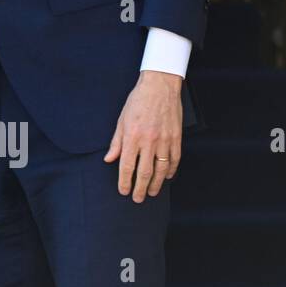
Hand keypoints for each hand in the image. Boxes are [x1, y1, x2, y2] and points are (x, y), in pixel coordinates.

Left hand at [103, 70, 182, 201]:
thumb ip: (116, 142)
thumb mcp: (121, 120)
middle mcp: (148, 141)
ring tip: (152, 193)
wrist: (159, 87)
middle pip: (144, 172)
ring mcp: (164, 141)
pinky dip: (171, 170)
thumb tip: (109, 159)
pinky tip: (167, 177)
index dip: (124, 181)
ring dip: (157, 184)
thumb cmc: (137, 101)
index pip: (126, 166)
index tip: (123, 191)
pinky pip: (174, 159)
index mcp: (132, 137)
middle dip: (140, 188)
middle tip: (137, 199)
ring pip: (161, 169)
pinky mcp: (176, 138)